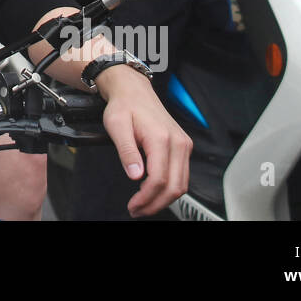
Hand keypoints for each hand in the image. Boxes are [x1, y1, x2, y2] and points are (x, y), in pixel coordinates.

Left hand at [96, 65, 191, 216]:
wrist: (134, 90)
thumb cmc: (124, 106)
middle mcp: (178, 142)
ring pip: (182, 184)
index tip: (133, 206)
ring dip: (164, 199)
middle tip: (137, 210)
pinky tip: (152, 191)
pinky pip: (182, 175)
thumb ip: (127, 151)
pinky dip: (169, 188)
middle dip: (156, 204)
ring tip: (143, 205)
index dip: (146, 198)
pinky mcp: (183, 146)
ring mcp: (183, 145)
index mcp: (161, 138)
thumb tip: (136, 176)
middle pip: (175, 186)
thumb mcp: (116, 126)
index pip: (159, 179)